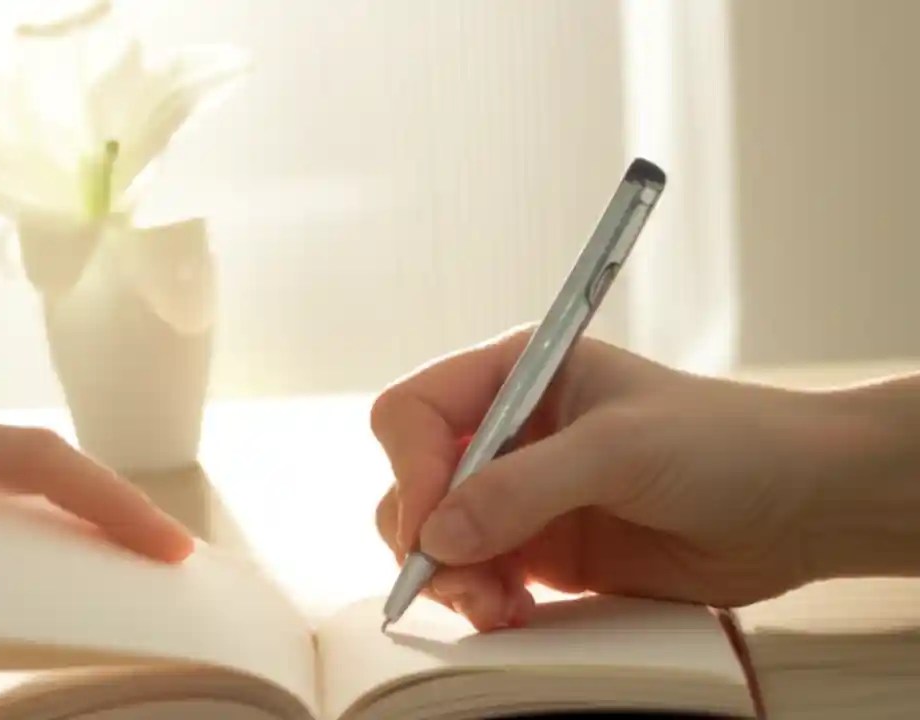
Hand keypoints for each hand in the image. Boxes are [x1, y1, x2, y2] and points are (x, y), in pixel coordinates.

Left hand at [0, 402, 193, 701]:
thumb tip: (17, 592)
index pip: (26, 460)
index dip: (103, 498)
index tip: (160, 543)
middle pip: (32, 476)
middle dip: (101, 518)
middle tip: (166, 565)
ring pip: (14, 508)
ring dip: (68, 544)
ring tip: (129, 581)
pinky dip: (27, 565)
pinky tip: (63, 591)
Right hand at [370, 327, 913, 631]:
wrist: (800, 506)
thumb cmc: (723, 443)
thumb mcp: (619, 449)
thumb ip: (522, 488)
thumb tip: (436, 537)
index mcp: (515, 374)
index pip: (414, 412)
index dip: (413, 466)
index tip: (434, 522)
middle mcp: (507, 432)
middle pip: (413, 481)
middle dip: (425, 534)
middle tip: (460, 577)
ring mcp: (521, 495)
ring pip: (436, 539)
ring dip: (451, 577)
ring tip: (497, 603)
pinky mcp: (542, 551)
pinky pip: (477, 579)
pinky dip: (481, 602)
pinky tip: (516, 613)